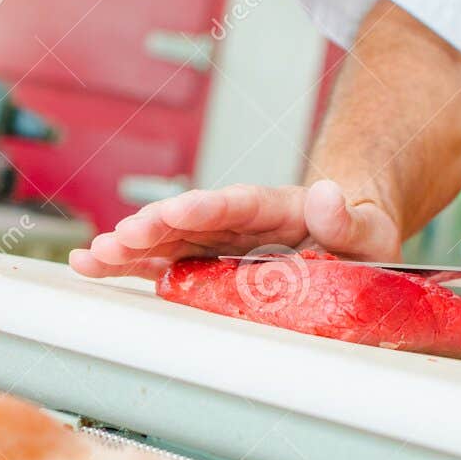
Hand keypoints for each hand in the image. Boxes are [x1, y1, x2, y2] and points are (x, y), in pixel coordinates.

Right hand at [68, 179, 402, 281]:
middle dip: (156, 228)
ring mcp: (216, 240)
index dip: (209, 207)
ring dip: (130, 247)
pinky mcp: (203, 261)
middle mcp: (238, 221)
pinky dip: (128, 265)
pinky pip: (162, 262)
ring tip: (93, 256)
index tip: (181, 210)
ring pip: (167, 239)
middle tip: (122, 238)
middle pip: (192, 220)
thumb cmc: (361, 237)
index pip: (240, 204)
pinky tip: (91, 265)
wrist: (350, 241)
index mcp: (278, 208)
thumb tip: (326, 194)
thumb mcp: (369, 229)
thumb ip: (348, 218)